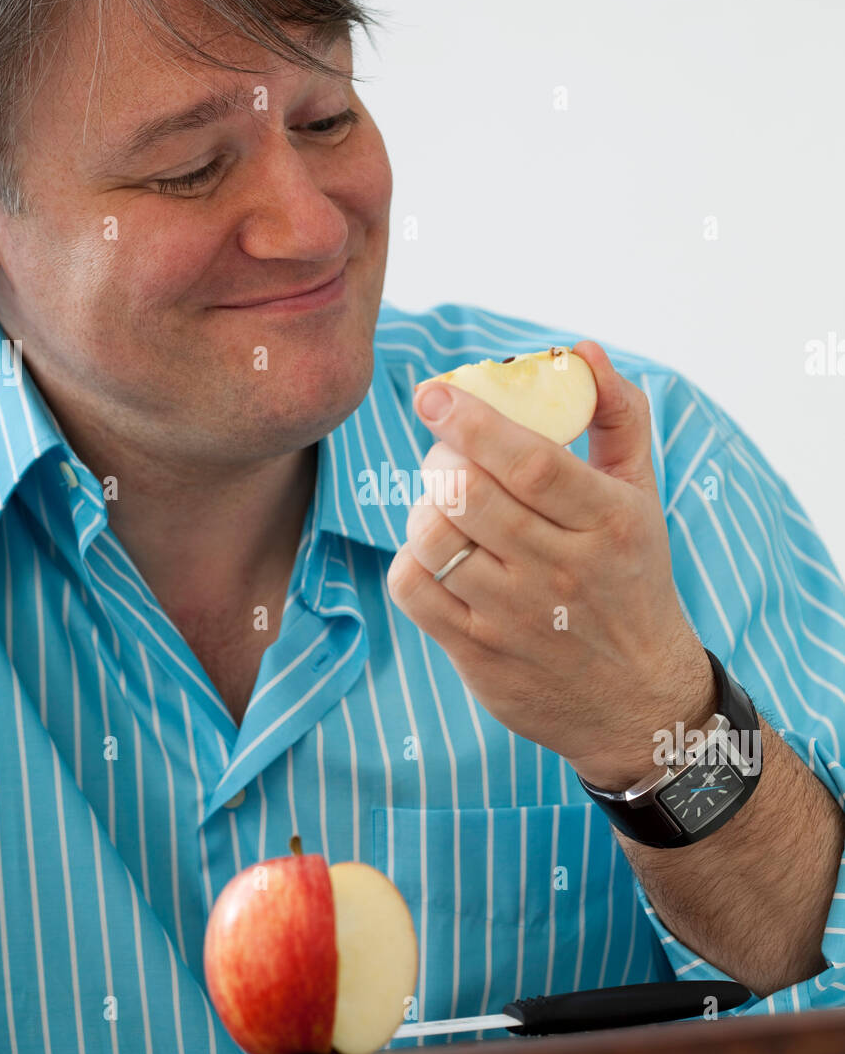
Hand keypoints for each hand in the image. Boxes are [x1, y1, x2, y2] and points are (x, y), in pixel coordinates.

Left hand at [386, 341, 715, 791]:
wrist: (638, 702)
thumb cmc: (632, 580)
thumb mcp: (641, 497)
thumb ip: (617, 416)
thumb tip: (582, 351)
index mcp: (609, 524)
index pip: (531, 463)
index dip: (473, 422)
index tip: (434, 394)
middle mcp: (562, 571)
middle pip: (470, 496)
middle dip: (441, 459)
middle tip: (446, 452)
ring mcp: (515, 618)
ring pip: (434, 539)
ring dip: (424, 508)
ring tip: (445, 504)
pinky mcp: (479, 656)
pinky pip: (414, 588)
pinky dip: (411, 559)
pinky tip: (438, 554)